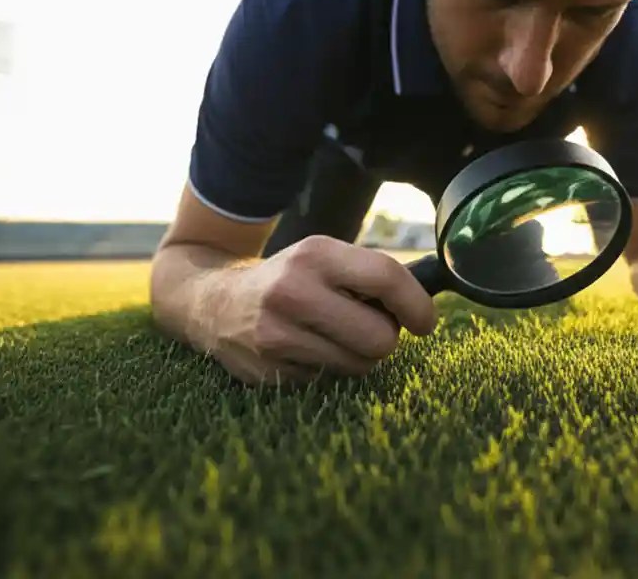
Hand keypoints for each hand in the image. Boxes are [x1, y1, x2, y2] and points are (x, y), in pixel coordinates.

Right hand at [196, 235, 437, 385]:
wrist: (213, 301)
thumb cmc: (289, 278)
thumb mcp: (321, 257)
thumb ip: (369, 275)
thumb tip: (424, 304)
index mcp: (314, 255)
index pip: (386, 278)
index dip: (417, 305)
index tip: (423, 321)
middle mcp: (293, 292)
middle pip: (381, 338)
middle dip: (385, 338)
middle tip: (368, 327)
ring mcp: (276, 336)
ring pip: (359, 367)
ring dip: (359, 356)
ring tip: (335, 336)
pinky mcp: (268, 372)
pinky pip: (329, 382)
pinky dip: (328, 369)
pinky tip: (306, 349)